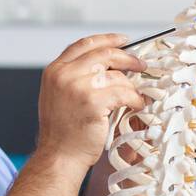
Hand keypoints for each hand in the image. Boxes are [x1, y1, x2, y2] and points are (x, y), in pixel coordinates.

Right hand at [35, 33, 146, 171]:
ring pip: (116, 76)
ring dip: (131, 86)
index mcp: (54, 71)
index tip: (123, 40)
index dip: (107, 39)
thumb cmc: (62, 131)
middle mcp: (64, 75)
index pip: (84, 44)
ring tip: (136, 97)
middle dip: (127, 58)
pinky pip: (123, 93)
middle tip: (141, 65)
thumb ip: (75, 76)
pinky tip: (137, 105)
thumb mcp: (59, 95)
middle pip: (104, 54)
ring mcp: (77, 87)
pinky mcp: (92, 102)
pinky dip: (135, 99)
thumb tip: (107, 64)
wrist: (59, 156)